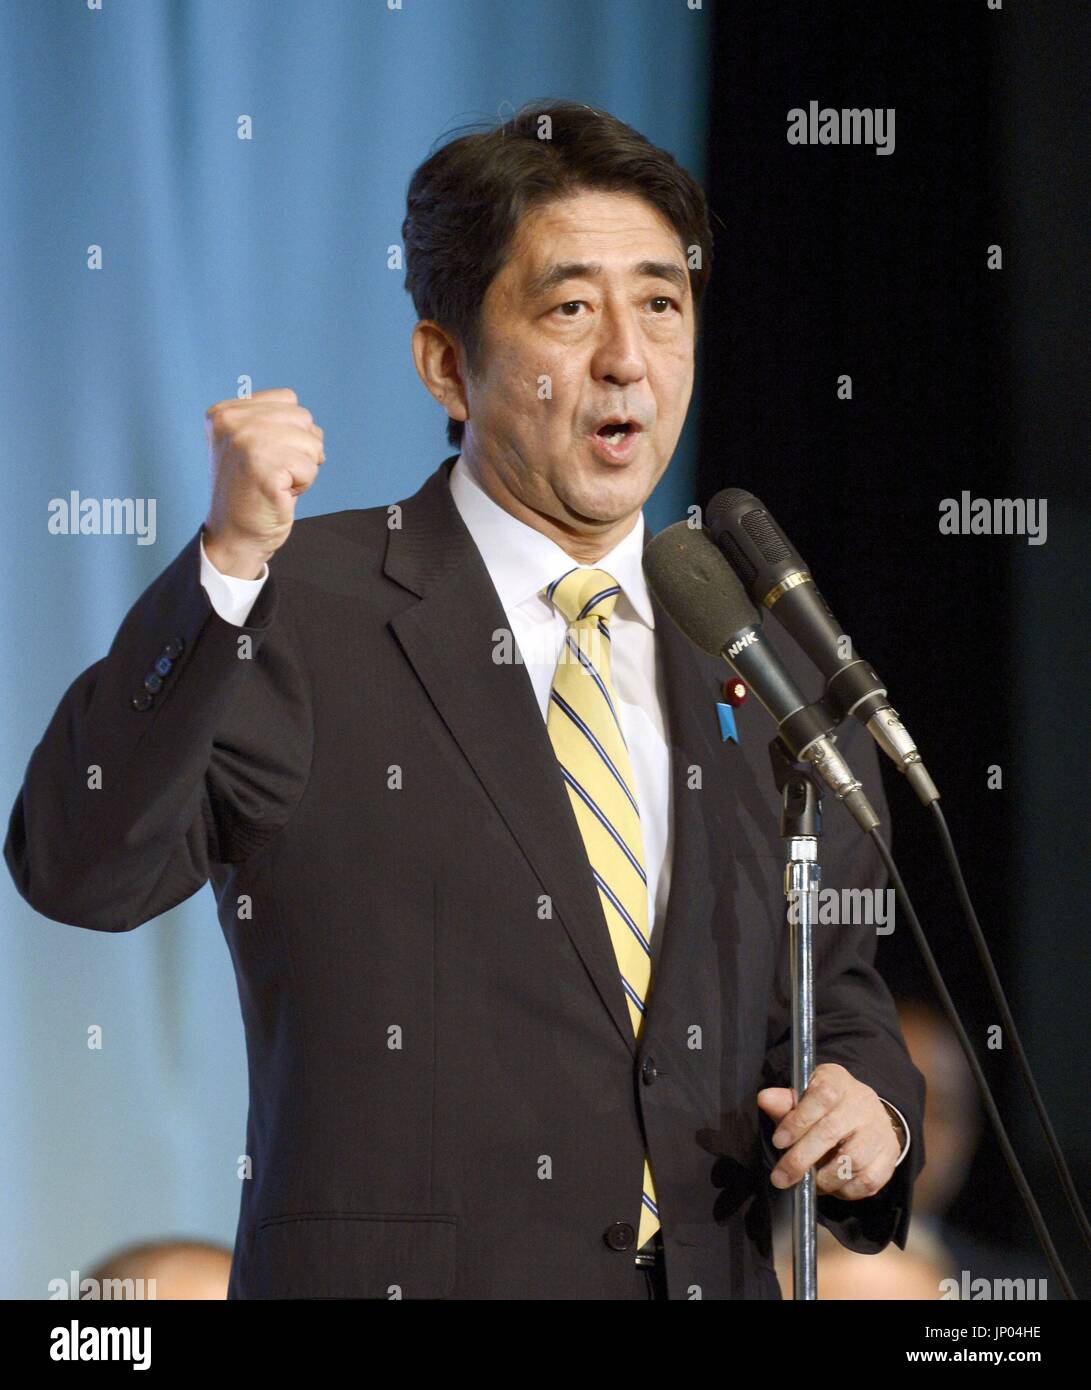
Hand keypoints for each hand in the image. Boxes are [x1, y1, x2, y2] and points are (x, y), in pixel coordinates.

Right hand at [203, 388, 324, 576]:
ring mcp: (247, 442)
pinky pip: (311, 467)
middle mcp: (233, 421)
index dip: (289, 432)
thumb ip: (273, 422)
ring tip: (275, 482)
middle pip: (303, 418)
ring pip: (312, 442)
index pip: (288, 399)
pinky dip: (303, 484)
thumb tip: (312, 426)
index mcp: (225, 412)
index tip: (264, 456)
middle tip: (272, 473)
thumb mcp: (252, 445)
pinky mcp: (265, 467)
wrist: (235, 536)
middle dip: (299, 450)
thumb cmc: (249, 492)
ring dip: (302, 468)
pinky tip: (279, 493)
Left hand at [757, 1062, 900, 1200]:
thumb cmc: (826, 1107)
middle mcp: (863, 1103)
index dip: (798, 1120)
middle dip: (801, 1158)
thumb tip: (764, 1099)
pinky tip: (832, 1186)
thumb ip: (785, 1102)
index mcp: (838, 1081)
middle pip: (831, 1131)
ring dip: (825, 1178)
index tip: (778, 1141)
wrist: (866, 1115)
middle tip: (781, 1177)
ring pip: (852, 1160)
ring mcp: (879, 1130)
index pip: (821, 1096)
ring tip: (810, 1181)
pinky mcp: (889, 1156)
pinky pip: (867, 1181)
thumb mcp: (805, 1098)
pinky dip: (845, 1190)